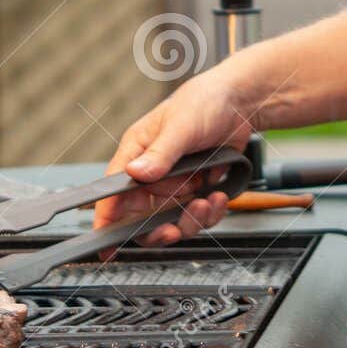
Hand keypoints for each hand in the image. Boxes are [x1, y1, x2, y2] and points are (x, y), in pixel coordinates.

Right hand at [91, 72, 253, 246]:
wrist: (241, 103)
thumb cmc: (204, 102)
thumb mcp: (181, 126)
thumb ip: (160, 153)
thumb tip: (136, 172)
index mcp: (137, 152)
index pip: (113, 191)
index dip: (106, 219)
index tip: (105, 245)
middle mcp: (152, 173)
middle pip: (142, 217)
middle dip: (158, 229)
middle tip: (174, 229)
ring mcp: (175, 184)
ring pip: (172, 221)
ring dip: (191, 219)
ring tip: (208, 201)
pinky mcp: (197, 191)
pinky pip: (198, 216)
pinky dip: (210, 213)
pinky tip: (219, 196)